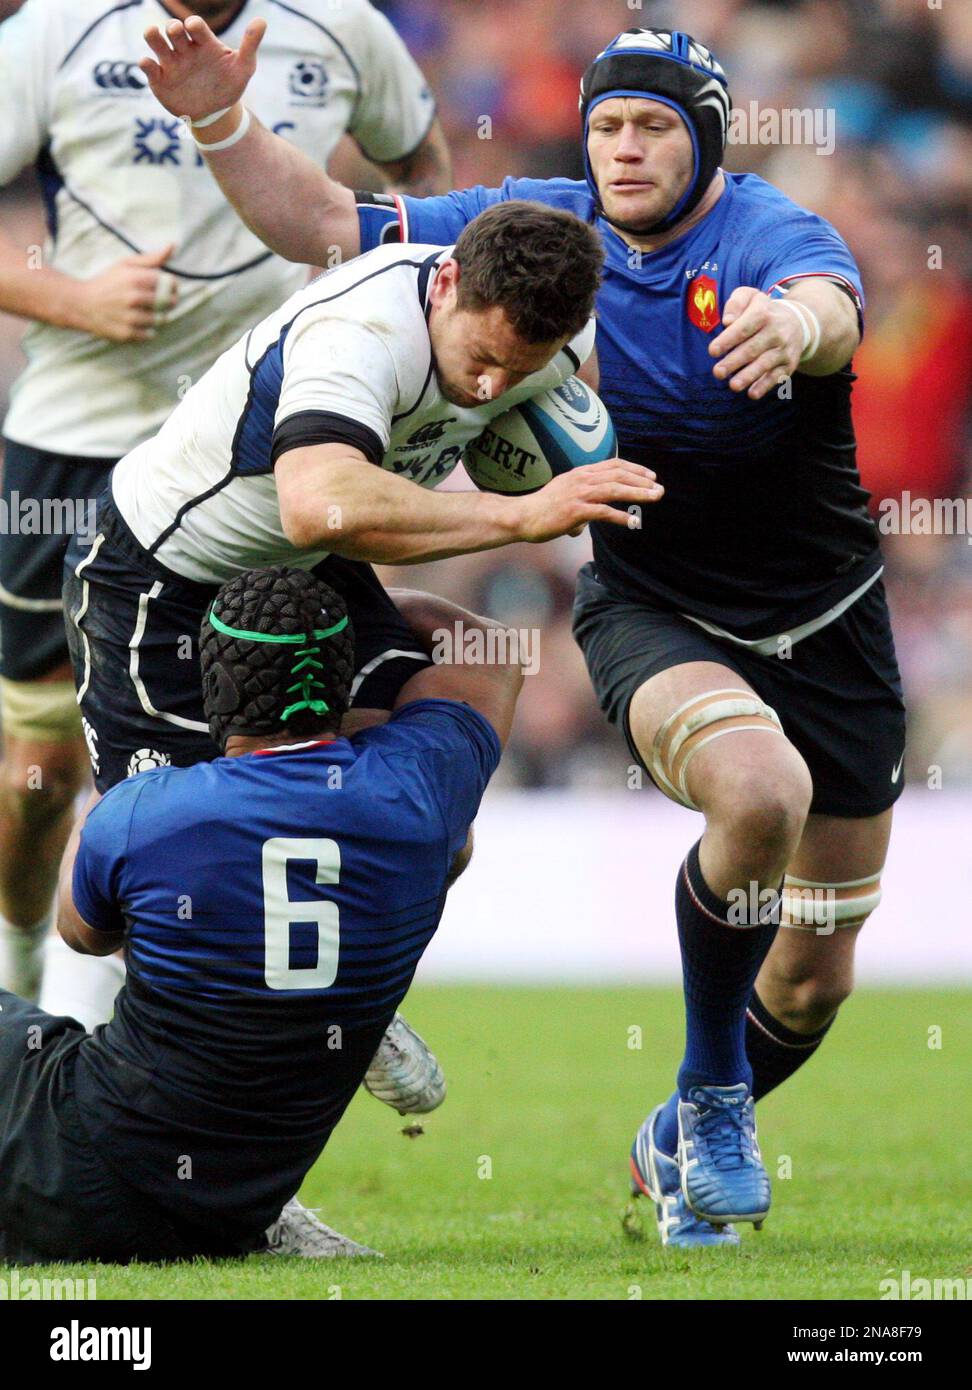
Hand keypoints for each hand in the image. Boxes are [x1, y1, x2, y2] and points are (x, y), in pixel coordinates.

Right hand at [70, 244, 177, 342]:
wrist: (81, 304)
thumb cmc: (107, 282)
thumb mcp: (125, 265)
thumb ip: (151, 258)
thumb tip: (172, 245)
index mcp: (135, 278)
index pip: (169, 283)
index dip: (173, 286)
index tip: (170, 287)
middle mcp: (133, 297)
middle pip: (168, 303)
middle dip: (169, 302)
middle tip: (162, 301)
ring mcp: (130, 317)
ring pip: (160, 320)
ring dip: (157, 317)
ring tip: (146, 312)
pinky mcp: (126, 333)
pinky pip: (149, 335)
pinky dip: (147, 331)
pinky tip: (138, 323)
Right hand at [140, 14, 265, 121]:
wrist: (215, 113)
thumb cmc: (228, 85)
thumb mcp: (243, 68)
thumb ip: (250, 45)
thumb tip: (262, 21)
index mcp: (203, 42)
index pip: (194, 25)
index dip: (193, 24)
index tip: (196, 29)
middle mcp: (185, 49)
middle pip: (173, 29)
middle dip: (173, 27)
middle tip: (177, 34)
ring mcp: (171, 63)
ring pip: (155, 40)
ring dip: (152, 34)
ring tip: (153, 34)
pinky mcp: (160, 78)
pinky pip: (147, 65)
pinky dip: (145, 63)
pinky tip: (150, 64)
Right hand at [515, 459, 662, 542]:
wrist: (523, 516)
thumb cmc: (541, 510)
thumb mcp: (562, 498)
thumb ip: (575, 508)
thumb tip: (580, 526)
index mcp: (580, 473)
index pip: (613, 465)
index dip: (634, 469)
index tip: (650, 476)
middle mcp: (582, 479)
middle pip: (619, 475)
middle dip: (642, 481)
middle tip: (659, 489)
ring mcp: (579, 494)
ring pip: (615, 489)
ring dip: (638, 493)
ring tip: (655, 498)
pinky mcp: (576, 511)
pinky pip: (604, 511)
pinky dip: (621, 516)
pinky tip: (634, 521)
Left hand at [708, 286, 803, 399]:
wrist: (798, 321)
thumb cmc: (763, 311)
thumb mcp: (750, 297)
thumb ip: (736, 303)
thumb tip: (727, 321)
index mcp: (763, 313)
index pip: (744, 327)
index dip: (728, 339)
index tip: (713, 351)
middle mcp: (776, 332)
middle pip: (753, 348)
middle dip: (734, 361)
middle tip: (718, 372)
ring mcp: (783, 349)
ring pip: (765, 364)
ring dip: (749, 376)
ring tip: (733, 385)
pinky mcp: (789, 364)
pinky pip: (777, 377)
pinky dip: (765, 386)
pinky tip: (752, 394)